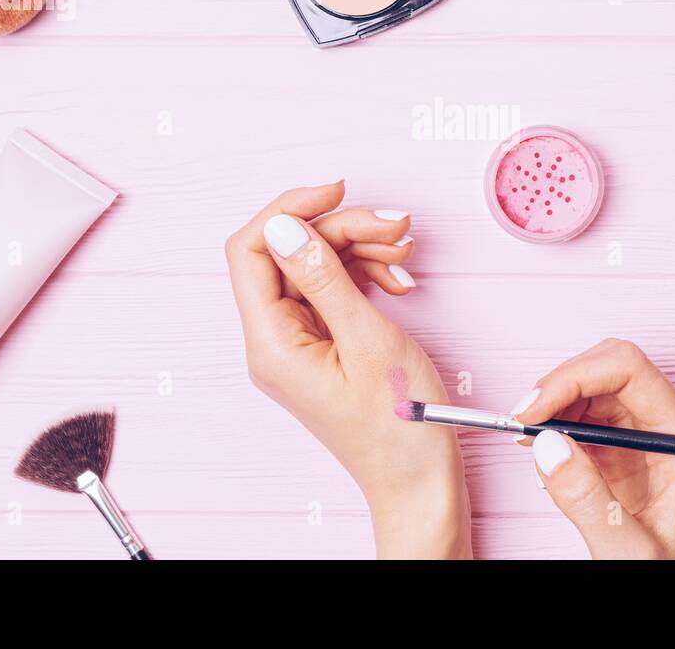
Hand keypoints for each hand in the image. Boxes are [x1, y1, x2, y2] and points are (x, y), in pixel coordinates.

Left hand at [225, 181, 470, 558]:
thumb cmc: (401, 429)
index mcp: (272, 344)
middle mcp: (275, 340)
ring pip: (317, 265)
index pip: (253, 250)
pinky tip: (401, 281)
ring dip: (362, 248)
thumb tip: (286, 226)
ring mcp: (300, 342)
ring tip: (405, 253)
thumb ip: (323, 278)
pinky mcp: (324, 343)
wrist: (421, 483)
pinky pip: (335, 288)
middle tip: (394, 227)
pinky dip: (368, 273)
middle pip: (290, 251)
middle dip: (343, 228)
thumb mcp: (368, 340)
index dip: (292, 210)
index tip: (339, 192)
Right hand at [513, 338, 674, 558]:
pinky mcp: (625, 447)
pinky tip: (542, 448)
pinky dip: (557, 421)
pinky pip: (587, 413)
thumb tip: (547, 445)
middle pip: (609, 368)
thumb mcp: (629, 551)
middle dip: (560, 385)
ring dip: (555, 402)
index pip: (629, 370)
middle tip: (523, 422)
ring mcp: (647, 433)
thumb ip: (589, 501)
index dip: (574, 378)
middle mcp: (669, 425)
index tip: (534, 409)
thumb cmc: (672, 573)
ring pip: (595, 385)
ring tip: (528, 438)